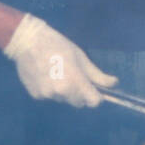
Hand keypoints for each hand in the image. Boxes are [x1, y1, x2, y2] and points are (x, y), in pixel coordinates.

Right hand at [2, 14, 117, 106]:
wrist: (28, 42)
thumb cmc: (58, 46)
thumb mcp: (81, 58)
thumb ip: (97, 75)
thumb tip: (115, 83)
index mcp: (74, 82)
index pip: (93, 102)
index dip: (97, 97)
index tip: (95, 90)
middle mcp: (61, 92)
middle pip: (79, 102)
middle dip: (80, 94)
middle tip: (75, 77)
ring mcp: (47, 95)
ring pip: (64, 100)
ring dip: (65, 92)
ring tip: (58, 73)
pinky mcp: (36, 95)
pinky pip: (50, 97)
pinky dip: (51, 90)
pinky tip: (46, 75)